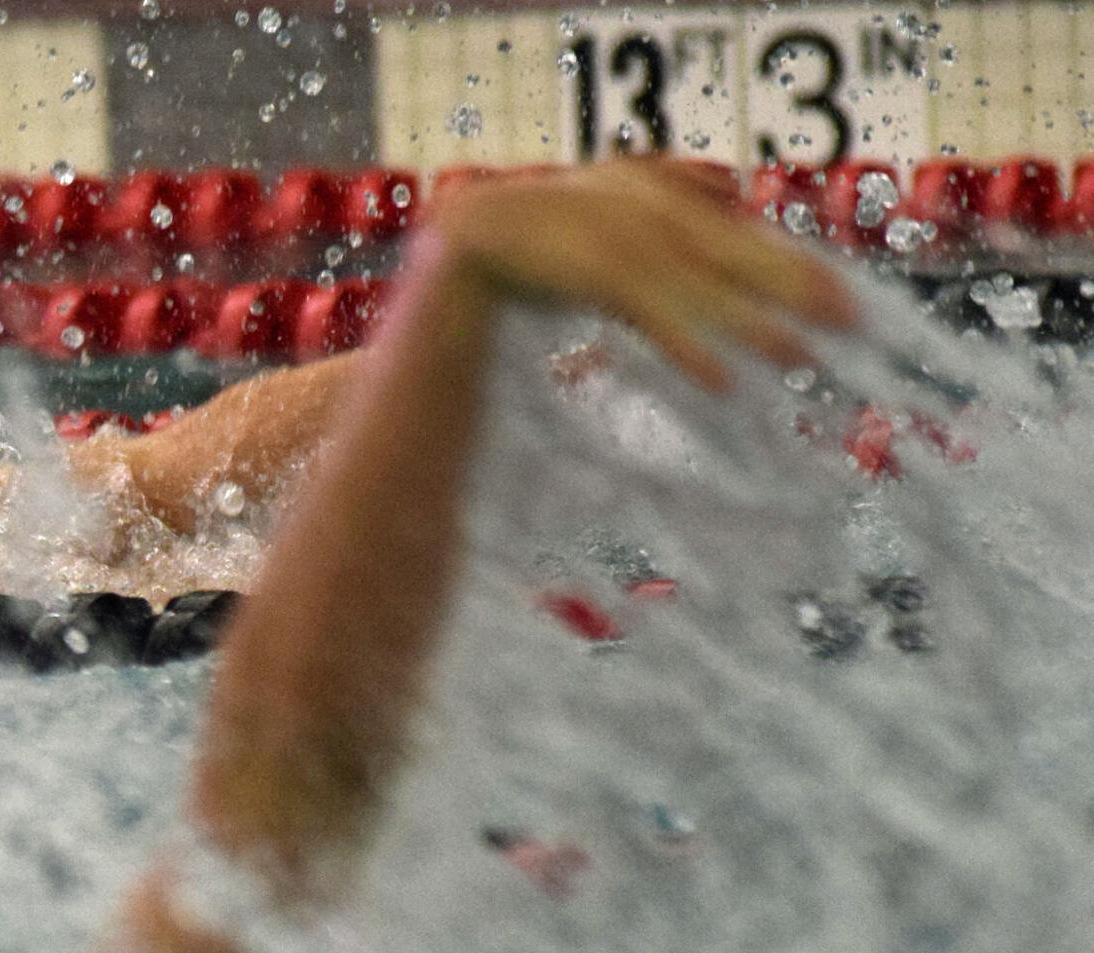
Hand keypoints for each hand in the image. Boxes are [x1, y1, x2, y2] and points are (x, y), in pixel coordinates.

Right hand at [432, 158, 858, 391]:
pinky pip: (654, 318)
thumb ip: (666, 200)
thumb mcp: (613, 203)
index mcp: (663, 199)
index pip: (746, 235)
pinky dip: (686, 348)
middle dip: (799, 290)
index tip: (844, 291)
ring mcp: (628, 247)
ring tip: (799, 360)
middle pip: (742, 257)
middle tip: (852, 323)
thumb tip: (723, 193)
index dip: (797, 262)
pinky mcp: (598, 277)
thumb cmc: (545, 230)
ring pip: (707, 292)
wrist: (478, 236)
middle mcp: (656, 219)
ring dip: (755, 328)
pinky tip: (718, 381)